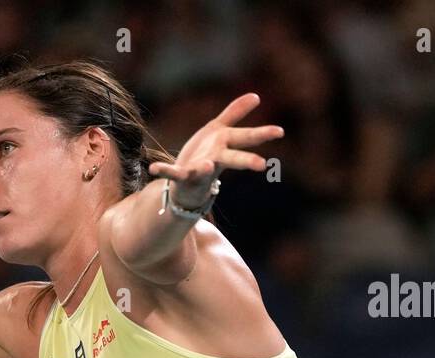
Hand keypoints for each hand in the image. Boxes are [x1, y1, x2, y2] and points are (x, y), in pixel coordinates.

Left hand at [147, 92, 283, 206]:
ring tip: (208, 166)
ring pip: (205, 170)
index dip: (262, 134)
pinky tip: (154, 167)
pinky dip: (164, 170)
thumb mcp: (220, 131)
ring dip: (206, 169)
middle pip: (233, 159)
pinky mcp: (181, 176)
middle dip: (246, 161)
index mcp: (225, 146)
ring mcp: (199, 170)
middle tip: (262, 165)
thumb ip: (234, 114)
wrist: (187, 184)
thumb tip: (256, 96)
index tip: (280, 131)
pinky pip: (172, 173)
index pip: (246, 138)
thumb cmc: (206, 154)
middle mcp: (215, 159)